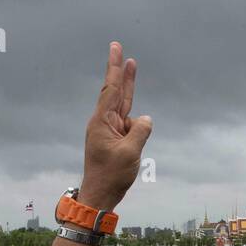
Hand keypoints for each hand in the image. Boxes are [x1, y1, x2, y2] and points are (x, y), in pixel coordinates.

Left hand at [78, 41, 152, 210]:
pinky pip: (127, 124)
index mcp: (102, 122)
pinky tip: (137, 133)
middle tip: (119, 49)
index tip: (116, 48)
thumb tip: (146, 118)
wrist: (99, 197)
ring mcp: (108, 131)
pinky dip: (135, 122)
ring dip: (128, 87)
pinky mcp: (114, 140)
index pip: (111, 89)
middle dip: (120, 70)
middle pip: (115, 91)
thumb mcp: (130, 153)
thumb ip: (140, 131)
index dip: (115, 68)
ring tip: (132, 65)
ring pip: (122, 104)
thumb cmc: (111, 177)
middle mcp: (103, 122)